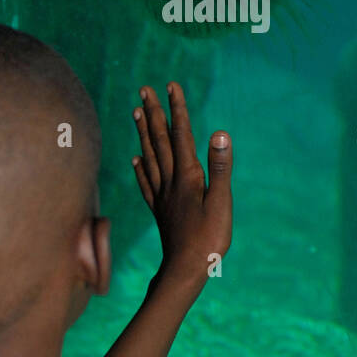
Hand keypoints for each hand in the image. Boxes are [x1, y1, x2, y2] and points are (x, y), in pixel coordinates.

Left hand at [130, 83, 231, 292]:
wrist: (184, 271)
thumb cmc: (208, 239)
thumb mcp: (221, 203)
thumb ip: (220, 168)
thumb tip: (220, 134)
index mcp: (187, 176)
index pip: (181, 134)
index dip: (176, 109)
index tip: (170, 85)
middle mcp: (171, 181)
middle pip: (159, 140)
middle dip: (153, 112)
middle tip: (144, 89)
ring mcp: (163, 195)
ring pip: (149, 156)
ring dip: (143, 132)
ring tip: (136, 112)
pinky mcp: (160, 210)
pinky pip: (147, 182)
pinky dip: (140, 166)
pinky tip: (135, 159)